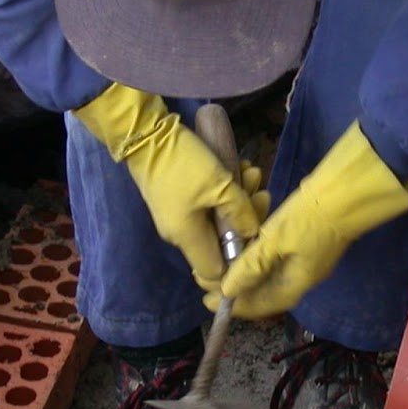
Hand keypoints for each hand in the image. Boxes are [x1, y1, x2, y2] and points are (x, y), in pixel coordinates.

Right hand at [73, 84, 263, 287]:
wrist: (145, 133)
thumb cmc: (183, 163)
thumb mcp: (220, 186)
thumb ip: (241, 213)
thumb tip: (252, 232)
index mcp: (187, 239)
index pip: (214, 274)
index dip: (237, 264)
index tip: (257, 240)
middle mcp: (181, 235)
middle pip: (221, 242)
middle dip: (246, 218)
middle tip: (261, 193)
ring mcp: (178, 216)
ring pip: (218, 219)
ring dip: (240, 198)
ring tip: (252, 171)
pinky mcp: (178, 198)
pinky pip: (207, 203)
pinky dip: (224, 190)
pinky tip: (239, 167)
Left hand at [213, 121, 407, 317]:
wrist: (348, 190)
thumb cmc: (311, 217)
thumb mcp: (276, 240)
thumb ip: (251, 266)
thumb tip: (227, 291)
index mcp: (294, 285)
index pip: (258, 306)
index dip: (232, 304)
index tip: (208, 299)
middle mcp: (298, 278)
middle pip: (259, 289)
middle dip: (235, 282)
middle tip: (208, 275)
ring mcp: (302, 259)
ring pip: (264, 268)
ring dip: (244, 260)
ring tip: (221, 254)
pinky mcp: (302, 241)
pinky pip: (272, 250)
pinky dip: (257, 244)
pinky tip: (244, 234)